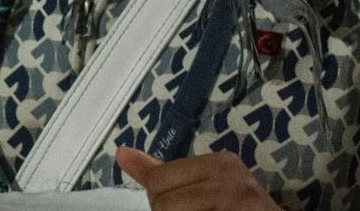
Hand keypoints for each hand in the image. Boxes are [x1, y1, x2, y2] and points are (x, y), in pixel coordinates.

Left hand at [117, 148, 279, 209]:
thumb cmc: (238, 209)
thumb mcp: (203, 186)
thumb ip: (163, 173)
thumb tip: (121, 154)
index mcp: (220, 162)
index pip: (158, 181)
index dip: (166, 201)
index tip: (194, 205)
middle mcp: (229, 177)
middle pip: (162, 203)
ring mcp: (236, 202)